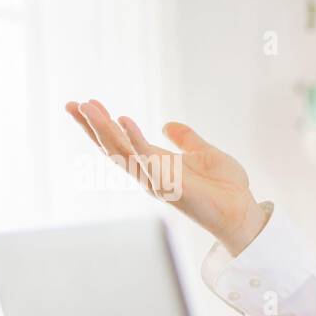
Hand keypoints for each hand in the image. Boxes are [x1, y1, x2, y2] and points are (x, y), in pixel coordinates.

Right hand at [65, 99, 266, 254]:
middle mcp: (151, 173)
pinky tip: (124, 120)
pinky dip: (135, 140)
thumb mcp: (204, 153)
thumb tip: (168, 125)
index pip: (122, 142)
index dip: (103, 125)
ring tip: (87, 107)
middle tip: (72, 104)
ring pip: (122, 153)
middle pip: (113, 148)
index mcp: (156, 164)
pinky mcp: (171, 185)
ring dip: (103, 130)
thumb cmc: (226, 188)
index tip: (85, 103)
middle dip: (92, 127)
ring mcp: (158, 180)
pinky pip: (148, 160)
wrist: (244, 211)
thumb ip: (186, 139)